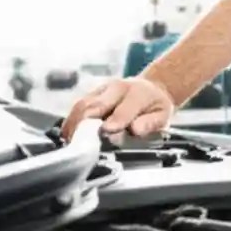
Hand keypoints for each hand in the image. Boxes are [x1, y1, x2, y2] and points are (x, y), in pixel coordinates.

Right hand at [60, 76, 175, 141]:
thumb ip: (149, 123)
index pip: (124, 109)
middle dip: (86, 124)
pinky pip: (77, 107)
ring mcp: (101, 90)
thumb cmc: (154, 106)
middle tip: (80, 143)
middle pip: (96, 105)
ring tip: (71, 142)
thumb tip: (135, 130)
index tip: (106, 131)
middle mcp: (116, 88)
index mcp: (138, 93)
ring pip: (82, 105)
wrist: (150, 88)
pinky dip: (71, 121)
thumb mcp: (162, 115)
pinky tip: (68, 135)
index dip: (115, 120)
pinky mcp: (91, 94)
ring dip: (74, 124)